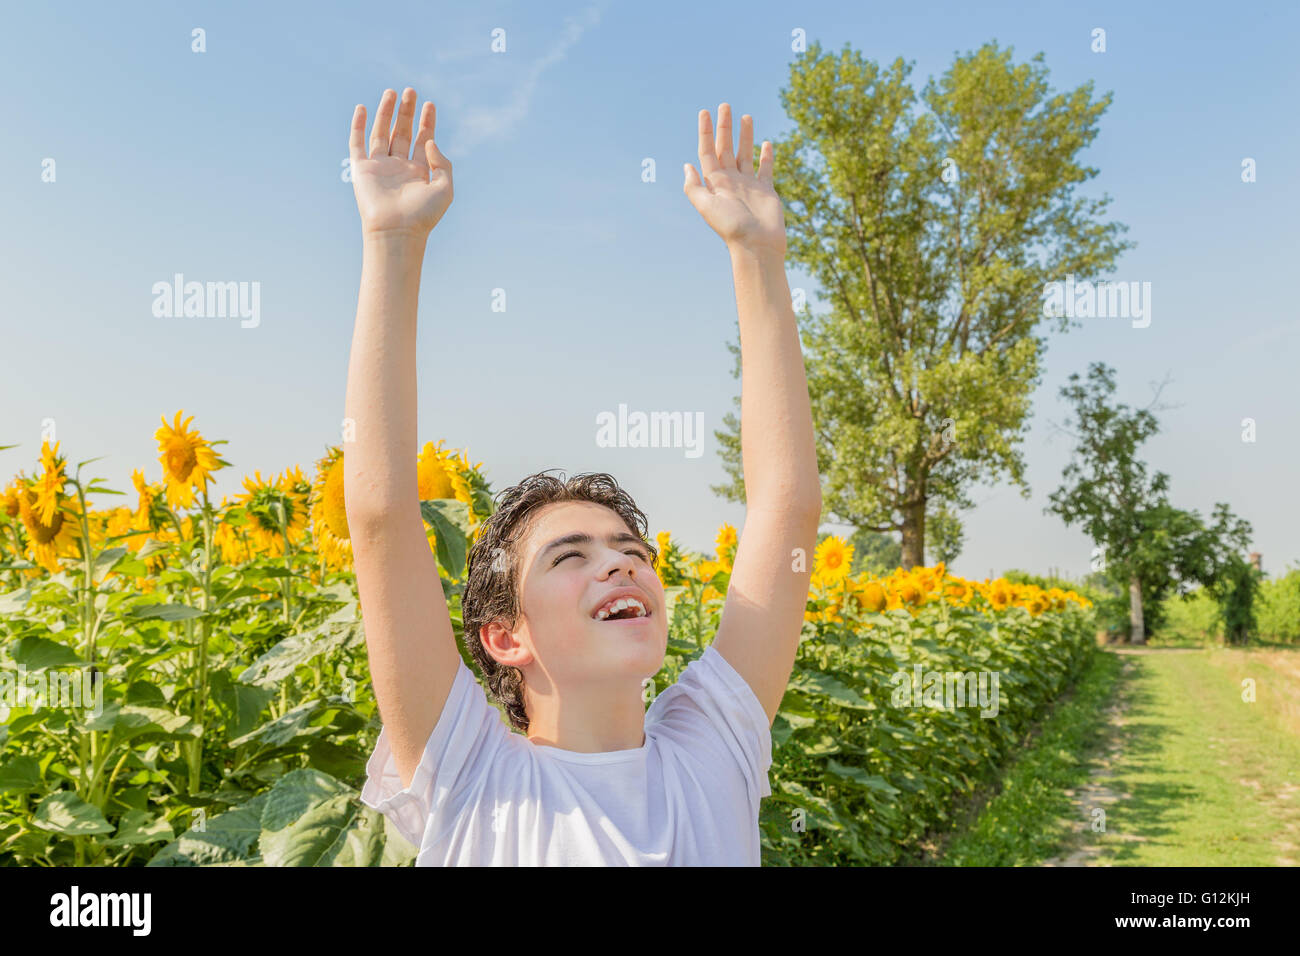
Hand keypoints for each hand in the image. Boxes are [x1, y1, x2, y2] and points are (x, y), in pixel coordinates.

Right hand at [350, 88, 453, 239]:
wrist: (397, 231)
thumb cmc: (423, 216)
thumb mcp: (445, 188)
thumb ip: (442, 163)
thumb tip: (430, 140)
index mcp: (419, 172)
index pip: (423, 140)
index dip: (427, 122)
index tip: (430, 104)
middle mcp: (399, 167)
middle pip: (403, 132)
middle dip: (407, 112)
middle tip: (411, 91)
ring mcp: (380, 167)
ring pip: (382, 133)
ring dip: (386, 113)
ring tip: (392, 92)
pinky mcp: (361, 170)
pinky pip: (357, 143)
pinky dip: (359, 125)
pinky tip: (363, 108)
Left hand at [683, 104, 784, 254]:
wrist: (757, 245)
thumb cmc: (731, 227)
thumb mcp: (706, 206)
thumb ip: (694, 187)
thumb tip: (686, 166)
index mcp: (716, 183)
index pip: (708, 152)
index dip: (705, 132)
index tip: (705, 112)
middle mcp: (731, 181)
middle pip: (726, 148)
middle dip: (725, 128)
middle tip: (725, 105)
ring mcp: (749, 185)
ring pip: (746, 154)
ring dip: (745, 136)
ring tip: (746, 117)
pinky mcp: (766, 190)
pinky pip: (765, 169)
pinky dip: (766, 156)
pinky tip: (767, 143)